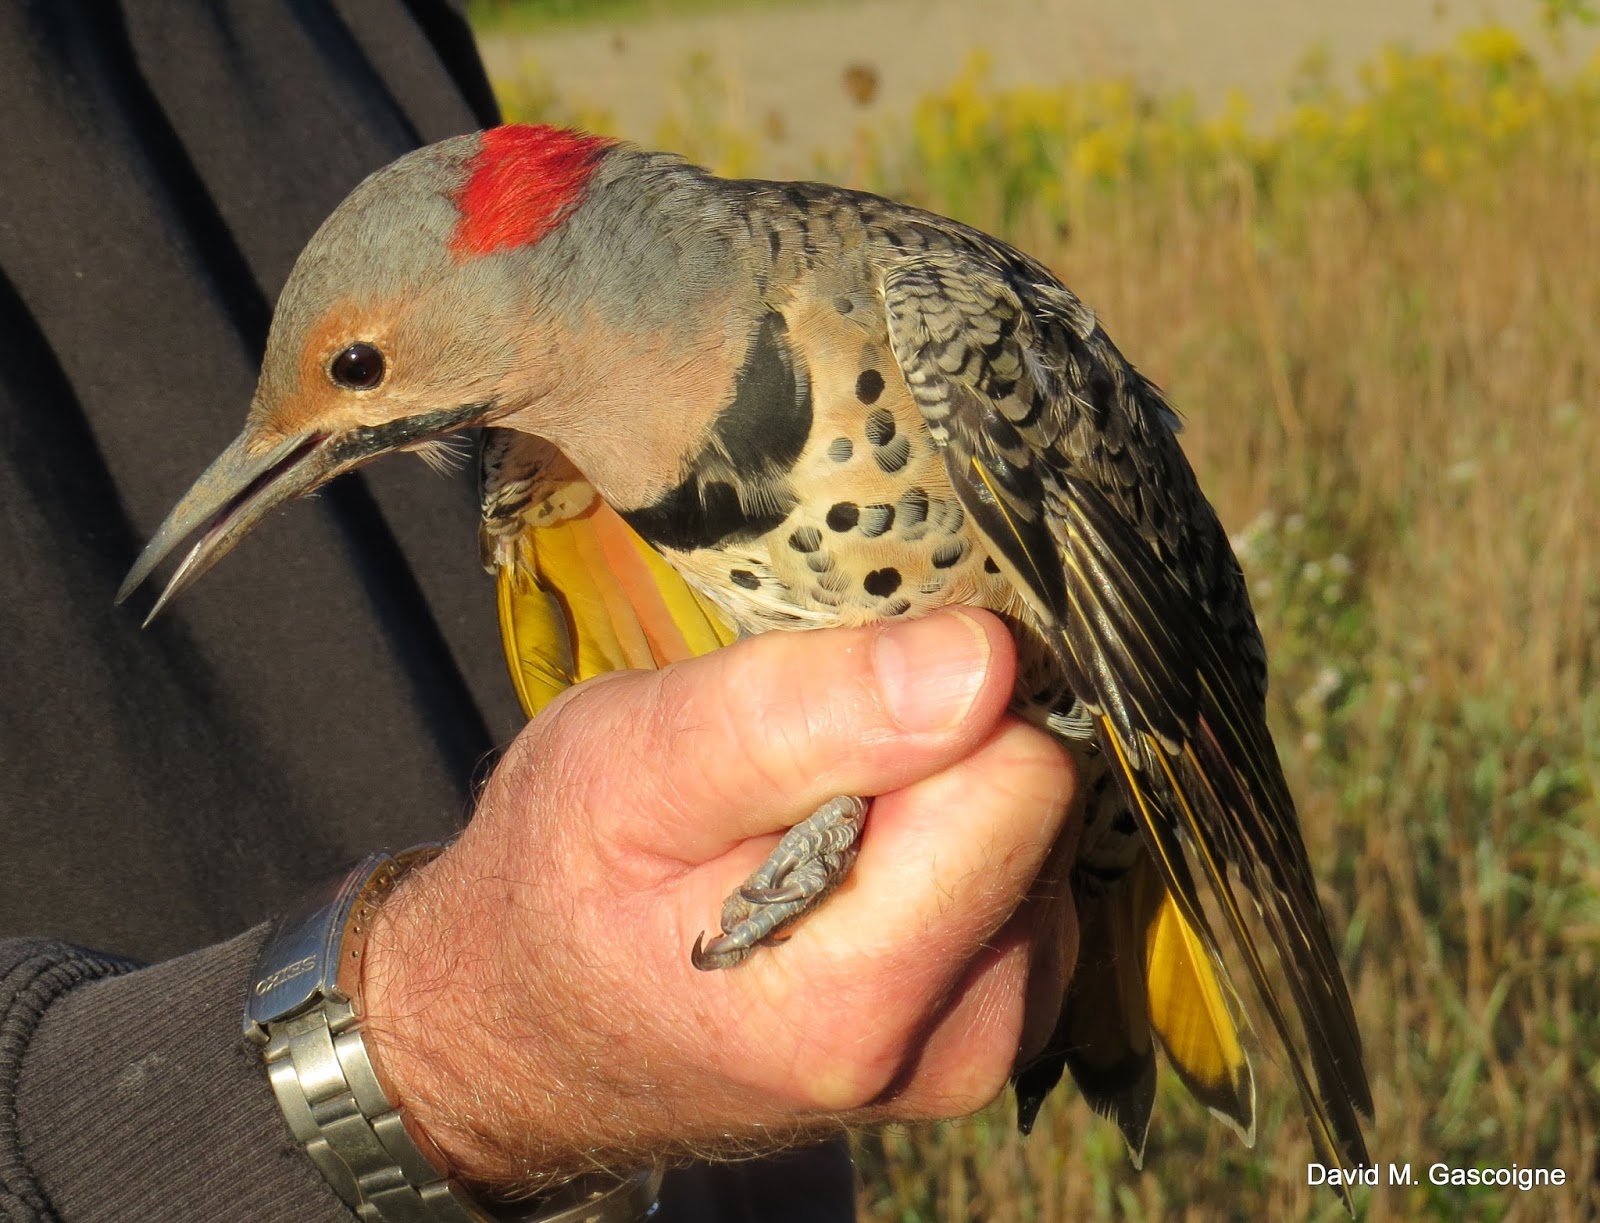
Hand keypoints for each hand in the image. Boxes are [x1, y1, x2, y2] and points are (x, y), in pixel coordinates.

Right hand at [360, 608, 1079, 1192]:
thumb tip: (983, 661)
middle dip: (934, 752)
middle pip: (1039, 807)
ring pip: (1035, 837)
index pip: (1019, 771)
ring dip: (935, 801)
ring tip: (805, 822)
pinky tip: (844, 862)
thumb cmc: (559, 883)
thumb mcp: (633, 763)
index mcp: (863, 992)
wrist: (529, 1023)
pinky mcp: (988, 1022)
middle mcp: (955, 1041)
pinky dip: (943, 846)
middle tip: (797, 773)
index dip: (928, 699)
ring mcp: (980, 1043)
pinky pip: (1019, 880)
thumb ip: (803, 714)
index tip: (828, 706)